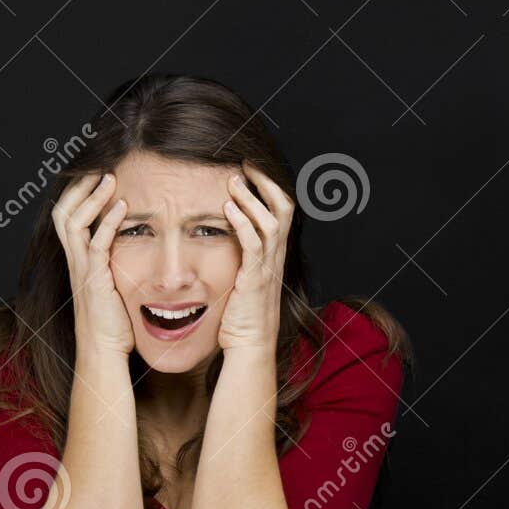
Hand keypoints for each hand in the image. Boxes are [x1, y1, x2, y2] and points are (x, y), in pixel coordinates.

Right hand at [52, 172, 133, 356]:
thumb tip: (137, 242)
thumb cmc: (114, 323)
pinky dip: (109, 222)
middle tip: (99, 166)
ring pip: (75, 222)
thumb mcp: (112, 285)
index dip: (78, 192)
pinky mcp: (95, 280)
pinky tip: (123, 207)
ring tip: (110, 177)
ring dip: (92, 197)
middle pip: (63, 211)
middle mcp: (76, 261)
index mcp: (78, 260)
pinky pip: (97, 244)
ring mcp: (83, 269)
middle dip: (79, 186)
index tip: (96, 172)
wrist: (105, 352)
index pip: (68, 216)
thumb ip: (116, 262)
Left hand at [218, 164, 293, 352]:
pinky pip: (253, 244)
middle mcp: (276, 255)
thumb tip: (225, 231)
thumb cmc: (241, 314)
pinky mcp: (255, 278)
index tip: (250, 168)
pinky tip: (227, 209)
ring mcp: (268, 266)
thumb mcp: (245, 276)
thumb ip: (242, 254)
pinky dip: (242, 223)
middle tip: (246, 163)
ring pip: (269, 220)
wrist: (249, 345)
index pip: (281, 209)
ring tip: (233, 180)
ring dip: (250, 197)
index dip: (269, 186)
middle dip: (265, 181)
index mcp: (274, 252)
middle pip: (283, 206)